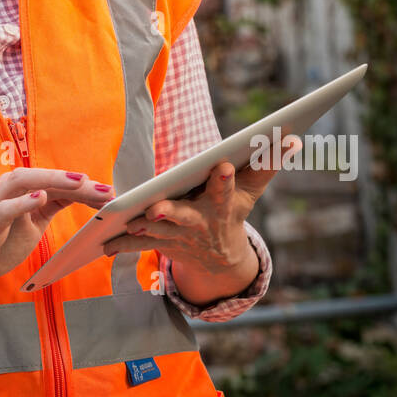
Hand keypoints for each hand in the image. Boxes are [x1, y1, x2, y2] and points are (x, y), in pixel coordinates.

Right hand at [0, 166, 113, 298]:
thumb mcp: (29, 227)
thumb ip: (46, 209)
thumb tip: (76, 196)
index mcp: (14, 192)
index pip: (50, 183)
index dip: (80, 186)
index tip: (108, 192)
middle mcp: (2, 191)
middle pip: (39, 176)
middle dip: (72, 180)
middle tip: (102, 187)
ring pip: (21, 182)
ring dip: (51, 180)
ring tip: (79, 182)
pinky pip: (4, 210)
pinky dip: (23, 202)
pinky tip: (40, 197)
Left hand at [101, 135, 301, 276]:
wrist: (219, 258)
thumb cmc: (233, 209)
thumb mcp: (251, 189)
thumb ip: (267, 163)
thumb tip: (293, 137)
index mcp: (222, 206)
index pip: (225, 190)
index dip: (224, 179)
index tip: (223, 166)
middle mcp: (199, 223)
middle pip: (184, 216)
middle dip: (171, 212)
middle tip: (155, 208)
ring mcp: (178, 237)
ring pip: (157, 232)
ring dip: (141, 228)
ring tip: (125, 221)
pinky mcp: (160, 244)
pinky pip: (138, 245)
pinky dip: (122, 244)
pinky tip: (104, 243)